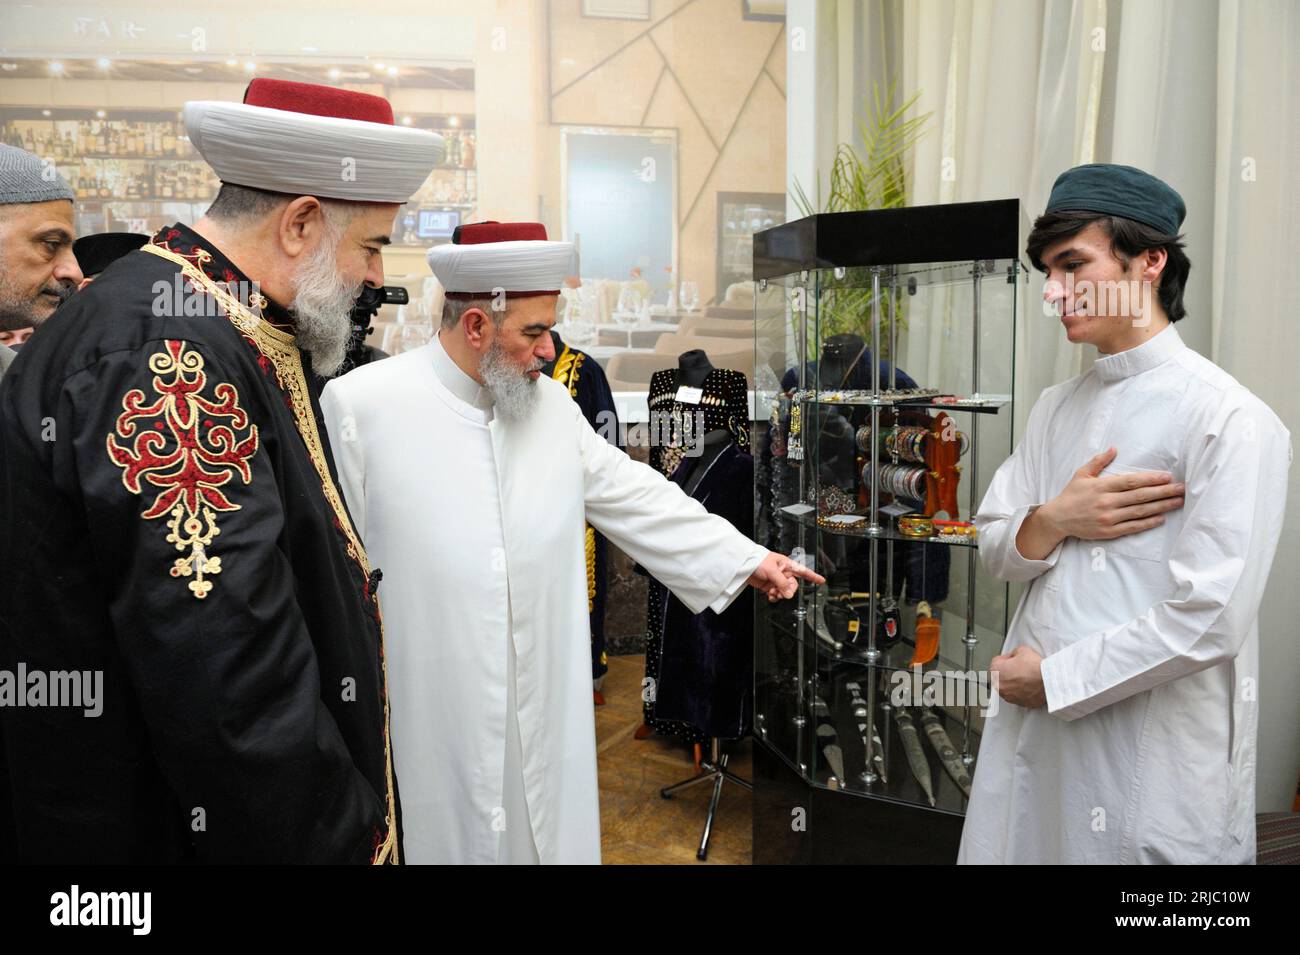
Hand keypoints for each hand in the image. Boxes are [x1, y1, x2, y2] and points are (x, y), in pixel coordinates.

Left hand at [747, 552, 825, 601]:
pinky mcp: (769, 586)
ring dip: (780, 594)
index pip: (803, 571)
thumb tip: (789, 595)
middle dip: (788, 590)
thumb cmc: (757, 560)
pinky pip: (776, 594)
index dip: (813, 576)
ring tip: (773, 593)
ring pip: (784, 591)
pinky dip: (774, 597)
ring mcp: (776, 580)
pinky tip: (770, 596)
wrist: (742, 565)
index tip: (821, 581)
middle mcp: (783, 572)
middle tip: (781, 591)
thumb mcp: (772, 570)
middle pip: (793, 585)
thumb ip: (782, 583)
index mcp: (786, 564)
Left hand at [989, 646, 1046, 707]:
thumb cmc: (1035, 668)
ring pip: (1009, 687)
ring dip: (1015, 683)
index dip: (1007, 658)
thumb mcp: (1022, 650)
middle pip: (1002, 676)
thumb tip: (1016, 655)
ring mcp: (1009, 696)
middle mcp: (999, 686)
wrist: (1048, 682)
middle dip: (1009, 672)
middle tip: (1020, 667)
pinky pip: (1018, 695)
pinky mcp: (1019, 703)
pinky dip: (1022, 691)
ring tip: (1026, 676)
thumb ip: (1014, 653)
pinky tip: (1030, 685)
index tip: (1013, 658)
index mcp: (996, 671)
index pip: (997, 662)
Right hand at [1040, 446, 1183, 542]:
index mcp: (1101, 486)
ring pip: (1140, 511)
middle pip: (1140, 496)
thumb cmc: (1071, 495)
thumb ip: (1099, 461)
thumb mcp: (1081, 474)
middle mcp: (1107, 502)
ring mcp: (1108, 518)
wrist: (1057, 519)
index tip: (1167, 477)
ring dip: (1161, 506)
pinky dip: (1148, 523)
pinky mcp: (1109, 531)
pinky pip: (1133, 527)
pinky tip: (1161, 518)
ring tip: (1177, 502)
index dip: (1151, 479)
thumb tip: (1114, 449)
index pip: (1131, 481)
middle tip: (1181, 488)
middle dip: (1163, 492)